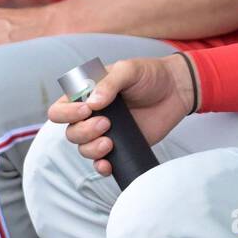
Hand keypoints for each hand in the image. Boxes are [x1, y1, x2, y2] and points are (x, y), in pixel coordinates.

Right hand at [48, 55, 197, 176]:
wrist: (177, 90)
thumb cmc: (150, 74)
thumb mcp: (128, 70)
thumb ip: (109, 83)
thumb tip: (91, 103)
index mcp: (86, 94)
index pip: (60, 108)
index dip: (66, 113)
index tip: (86, 110)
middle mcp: (91, 115)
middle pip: (70, 132)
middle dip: (83, 131)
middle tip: (106, 123)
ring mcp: (105, 132)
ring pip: (83, 148)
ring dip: (91, 149)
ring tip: (110, 142)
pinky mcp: (120, 146)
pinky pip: (102, 162)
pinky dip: (101, 166)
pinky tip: (108, 164)